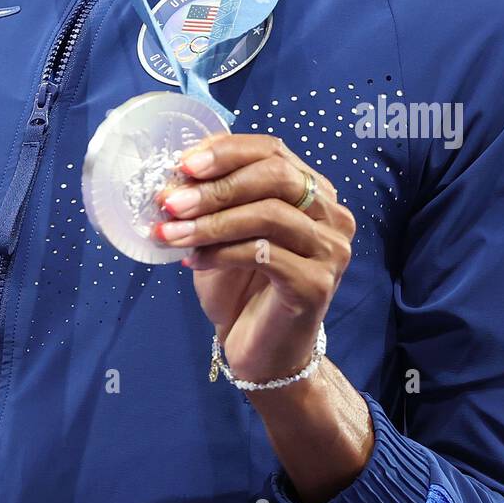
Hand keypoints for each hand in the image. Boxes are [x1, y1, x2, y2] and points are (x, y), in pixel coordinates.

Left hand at [153, 133, 355, 384]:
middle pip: (276, 176)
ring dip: (211, 221)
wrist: (260, 352)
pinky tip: (192, 261)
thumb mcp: (222, 231)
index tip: (182, 164)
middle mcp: (332, 215)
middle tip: (171, 201)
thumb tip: (175, 173)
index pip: (272, 150)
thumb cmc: (240, 286)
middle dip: (217, 186)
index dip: (226, 152)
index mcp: (312, 190)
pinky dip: (220, 253)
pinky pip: (264, 254)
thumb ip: (211, 198)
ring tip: (171, 233)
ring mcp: (330, 250)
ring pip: (269, 214)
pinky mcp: (318, 284)